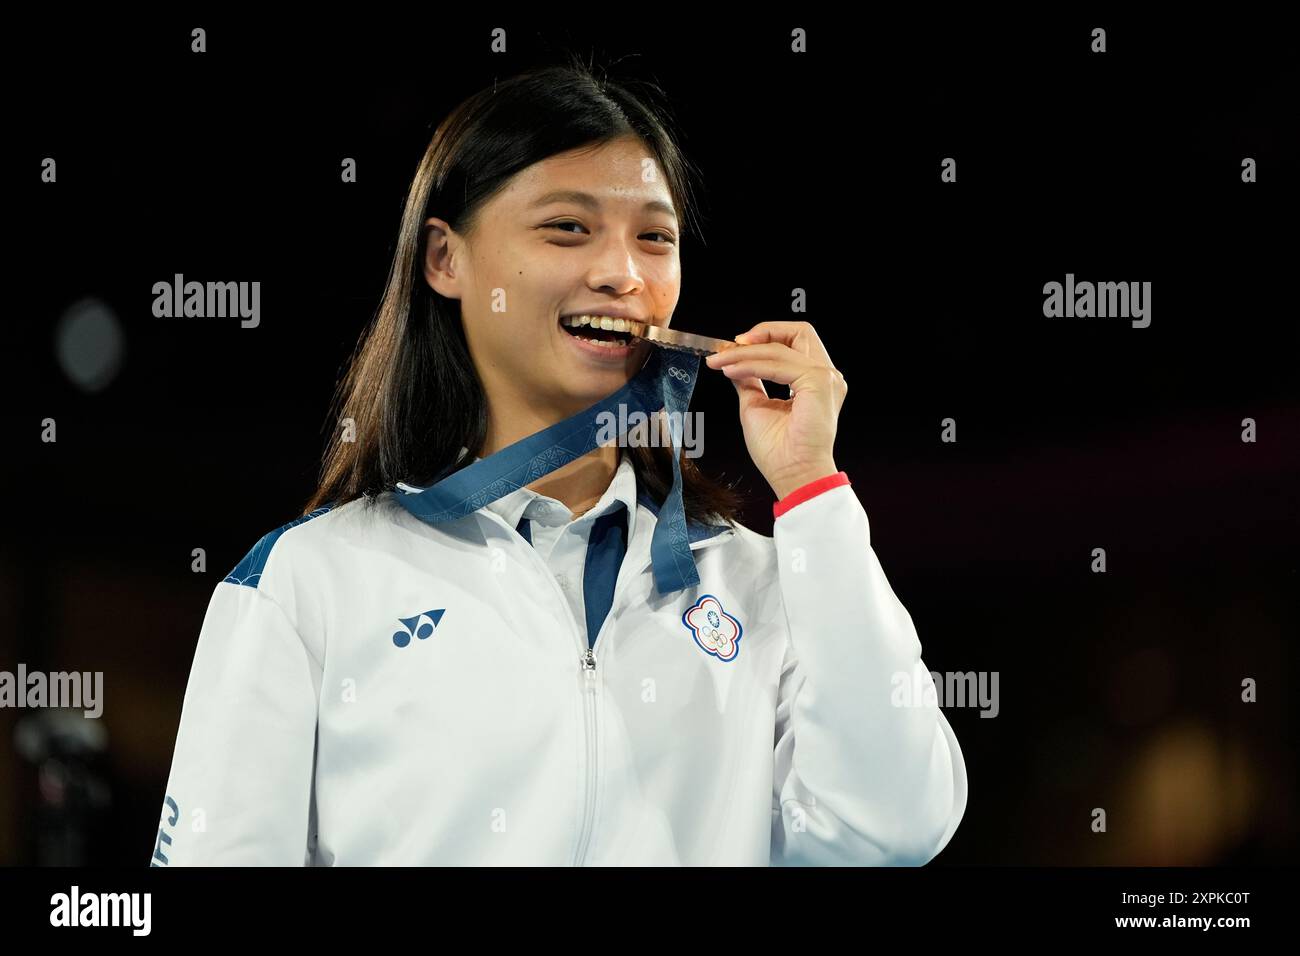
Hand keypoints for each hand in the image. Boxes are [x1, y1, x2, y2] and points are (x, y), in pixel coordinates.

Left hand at [704, 321, 846, 498]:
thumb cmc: (779, 452)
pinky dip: (752, 365)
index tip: (733, 348)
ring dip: (746, 353)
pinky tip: (732, 371)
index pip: (794, 343)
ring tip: (721, 362)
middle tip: (732, 345)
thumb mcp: (756, 406)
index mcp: (815, 381)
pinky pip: (779, 364)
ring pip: (782, 347)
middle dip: (763, 332)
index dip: (765, 338)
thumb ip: (750, 381)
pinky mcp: (819, 382)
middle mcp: (826, 376)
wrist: (792, 476)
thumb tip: (734, 364)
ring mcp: (826, 378)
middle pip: (799, 332)